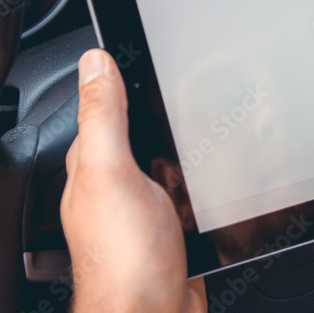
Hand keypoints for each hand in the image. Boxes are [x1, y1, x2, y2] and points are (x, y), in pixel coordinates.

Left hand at [61, 49, 206, 312]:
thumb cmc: (125, 259)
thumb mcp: (113, 172)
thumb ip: (105, 117)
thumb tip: (95, 62)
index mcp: (93, 165)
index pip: (105, 109)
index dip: (125, 81)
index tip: (152, 54)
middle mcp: (116, 185)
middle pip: (144, 133)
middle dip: (170, 117)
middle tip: (201, 97)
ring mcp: (145, 207)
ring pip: (173, 162)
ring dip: (193, 152)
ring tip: (218, 136)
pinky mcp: (173, 227)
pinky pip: (192, 192)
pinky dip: (207, 183)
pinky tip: (219, 180)